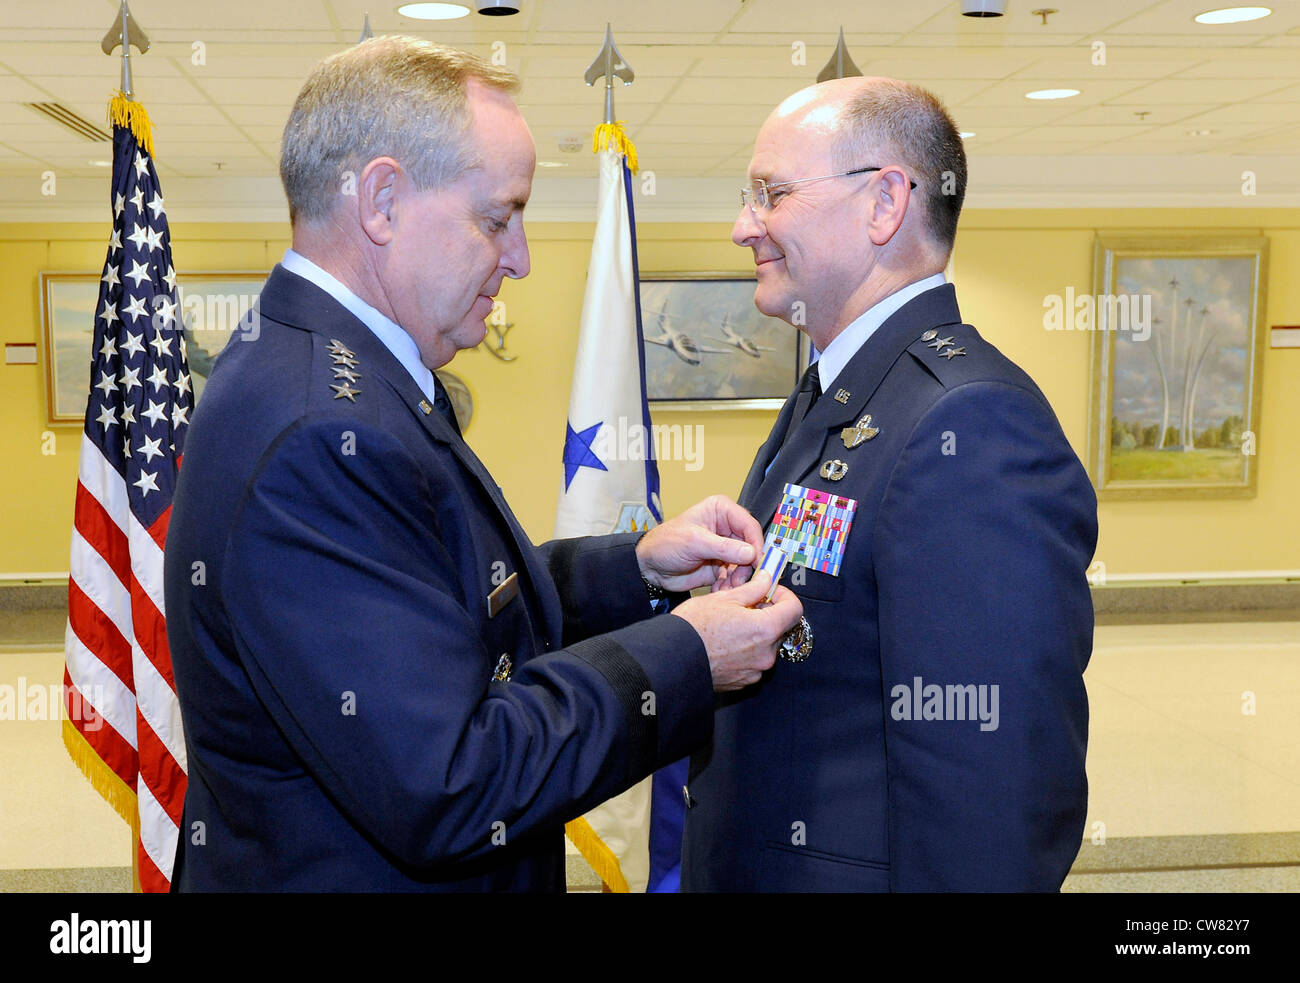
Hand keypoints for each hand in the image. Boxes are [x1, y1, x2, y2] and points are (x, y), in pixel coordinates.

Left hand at [636, 495, 765, 592]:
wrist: (650, 567)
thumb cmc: (665, 544)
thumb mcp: (694, 542)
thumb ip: (724, 548)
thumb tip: (751, 553)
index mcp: (721, 511)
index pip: (749, 525)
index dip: (756, 543)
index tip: (757, 561)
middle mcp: (727, 528)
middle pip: (751, 546)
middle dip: (747, 565)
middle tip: (740, 579)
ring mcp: (726, 548)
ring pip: (746, 564)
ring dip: (739, 578)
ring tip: (727, 587)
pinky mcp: (722, 566)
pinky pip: (736, 576)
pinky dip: (731, 585)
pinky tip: (720, 589)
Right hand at [671, 572, 802, 690]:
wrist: (671, 659)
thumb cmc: (694, 627)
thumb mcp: (724, 599)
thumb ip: (753, 589)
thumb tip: (766, 579)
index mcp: (765, 629)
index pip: (795, 609)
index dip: (784, 595)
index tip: (770, 591)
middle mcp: (766, 654)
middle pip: (780, 628)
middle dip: (767, 614)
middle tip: (745, 604)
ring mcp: (755, 671)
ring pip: (766, 645)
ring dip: (756, 633)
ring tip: (731, 625)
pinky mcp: (744, 681)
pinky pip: (753, 661)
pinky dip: (746, 650)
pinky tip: (725, 643)